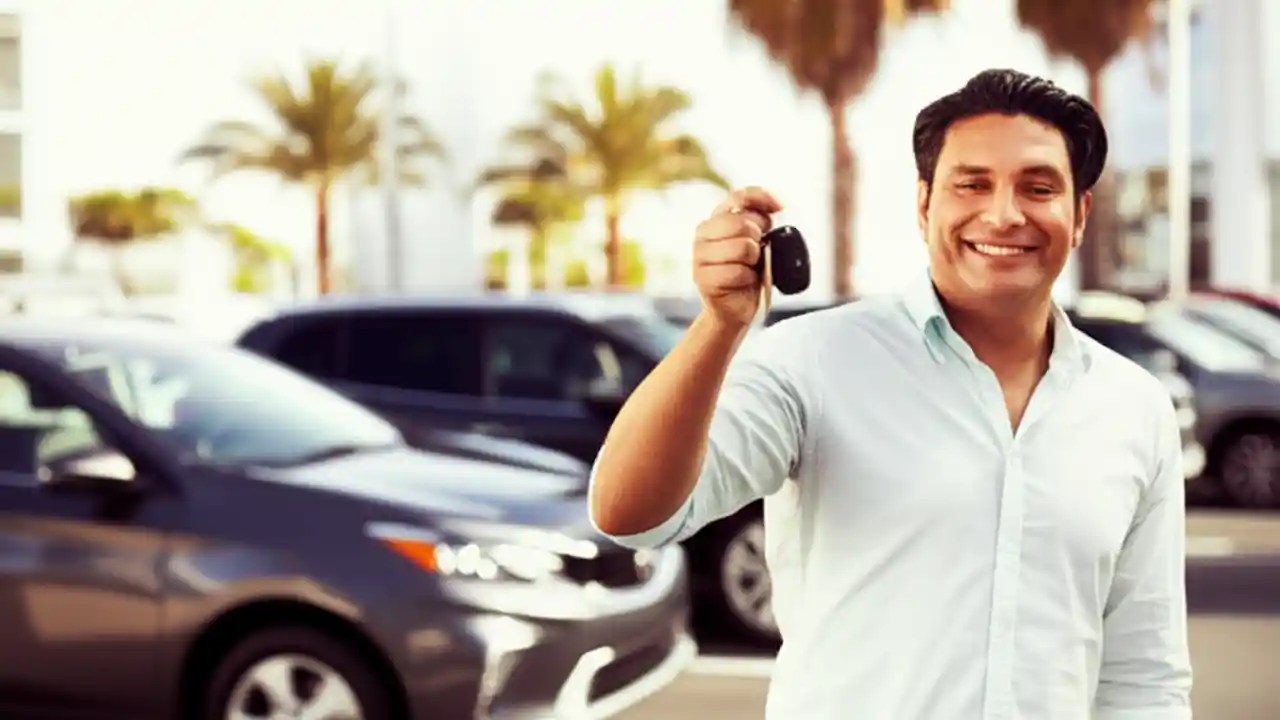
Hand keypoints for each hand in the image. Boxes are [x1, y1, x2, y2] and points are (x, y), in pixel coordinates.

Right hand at [693, 186, 783, 329]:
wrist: (734, 308)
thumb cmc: (748, 272)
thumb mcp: (756, 241)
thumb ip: (760, 220)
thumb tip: (777, 205)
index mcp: (715, 219)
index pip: (738, 197)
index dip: (762, 198)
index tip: (779, 208)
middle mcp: (702, 234)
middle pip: (742, 224)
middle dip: (759, 239)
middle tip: (757, 252)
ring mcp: (699, 257)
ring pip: (743, 248)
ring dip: (754, 261)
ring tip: (748, 268)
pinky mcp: (703, 279)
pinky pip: (738, 272)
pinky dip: (749, 279)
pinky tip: (743, 282)